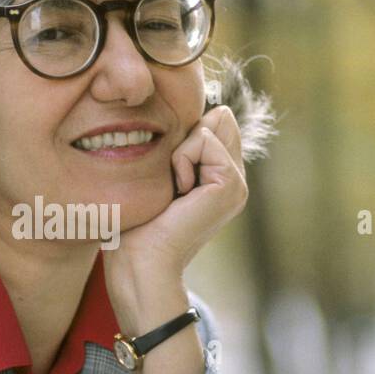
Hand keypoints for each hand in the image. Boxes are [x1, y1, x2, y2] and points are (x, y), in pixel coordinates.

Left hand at [104, 106, 248, 283]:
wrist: (140, 262)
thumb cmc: (137, 225)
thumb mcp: (159, 174)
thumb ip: (182, 145)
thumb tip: (211, 111)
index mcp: (218, 178)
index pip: (214, 121)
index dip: (184, 135)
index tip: (168, 176)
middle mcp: (233, 180)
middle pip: (217, 119)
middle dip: (184, 140)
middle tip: (171, 182)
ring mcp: (237, 184)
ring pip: (209, 127)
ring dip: (179, 152)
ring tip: (173, 190)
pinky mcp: (231, 184)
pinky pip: (204, 140)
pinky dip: (180, 160)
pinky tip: (178, 192)